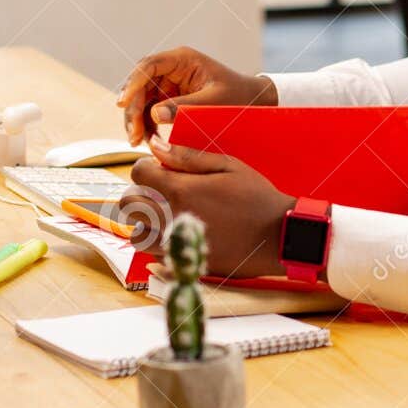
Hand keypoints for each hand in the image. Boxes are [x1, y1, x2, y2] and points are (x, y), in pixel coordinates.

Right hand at [115, 46, 276, 144]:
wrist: (252, 101)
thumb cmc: (238, 96)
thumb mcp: (213, 102)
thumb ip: (184, 107)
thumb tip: (154, 114)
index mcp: (182, 59)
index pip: (149, 66)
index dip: (132, 83)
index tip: (123, 103)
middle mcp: (171, 68)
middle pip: (140, 85)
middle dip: (132, 109)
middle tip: (134, 135)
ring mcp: (168, 83)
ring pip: (141, 99)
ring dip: (136, 120)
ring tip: (137, 141)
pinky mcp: (169, 98)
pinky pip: (149, 110)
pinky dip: (146, 125)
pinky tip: (147, 140)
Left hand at [127, 135, 294, 279]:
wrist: (279, 236)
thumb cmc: (257, 196)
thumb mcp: (227, 166)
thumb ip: (187, 156)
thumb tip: (154, 144)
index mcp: (180, 190)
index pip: (138, 173)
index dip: (146, 167)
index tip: (160, 169)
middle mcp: (171, 218)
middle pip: (128, 204)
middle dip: (139, 193)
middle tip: (159, 191)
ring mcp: (177, 244)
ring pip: (137, 234)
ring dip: (145, 222)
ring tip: (166, 215)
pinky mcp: (185, 263)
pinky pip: (154, 256)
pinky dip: (158, 245)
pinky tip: (177, 234)